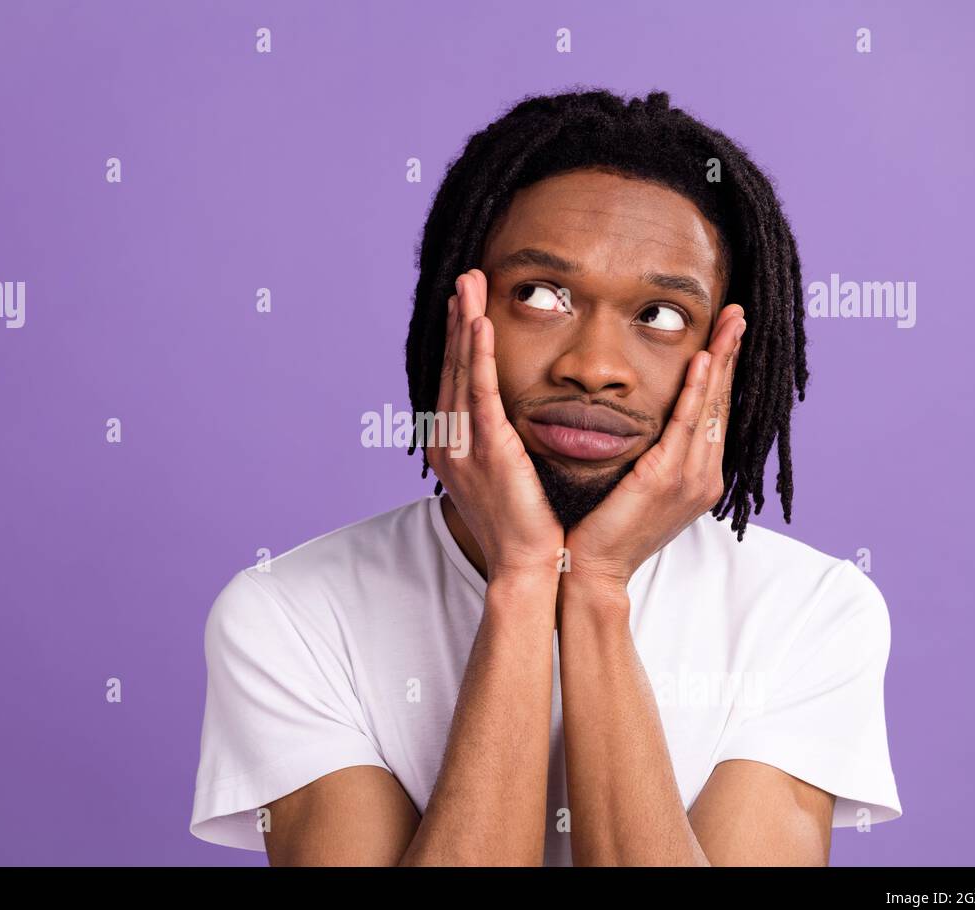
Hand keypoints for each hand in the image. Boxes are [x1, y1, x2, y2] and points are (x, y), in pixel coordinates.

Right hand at [427, 269, 563, 581]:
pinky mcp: (488, 450)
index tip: (466, 304)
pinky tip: (479, 325)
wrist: (527, 566)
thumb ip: (500, 442)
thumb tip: (509, 420)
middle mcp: (448, 443)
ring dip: (464, 324)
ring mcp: (463, 447)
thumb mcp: (505, 476)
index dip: (458, 339)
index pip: (453, 381)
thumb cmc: (524, 525)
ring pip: (461, 372)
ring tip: (469, 285)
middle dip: (457, 319)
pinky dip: (476, 357)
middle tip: (465, 277)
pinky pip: (480, 394)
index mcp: (450, 448)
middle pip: (451, 367)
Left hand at [562, 305, 746, 596]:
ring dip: (720, 361)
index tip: (727, 334)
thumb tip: (643, 424)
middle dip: (731, 356)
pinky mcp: (665, 480)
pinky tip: (702, 362)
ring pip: (709, 408)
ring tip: (730, 324)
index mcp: (697, 476)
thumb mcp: (633, 484)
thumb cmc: (603, 528)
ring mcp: (689, 479)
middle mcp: (702, 476)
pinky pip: (684, 427)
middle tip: (737, 314)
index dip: (722, 371)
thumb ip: (648, 454)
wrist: (590, 570)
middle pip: (721, 403)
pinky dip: (695, 392)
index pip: (713, 412)